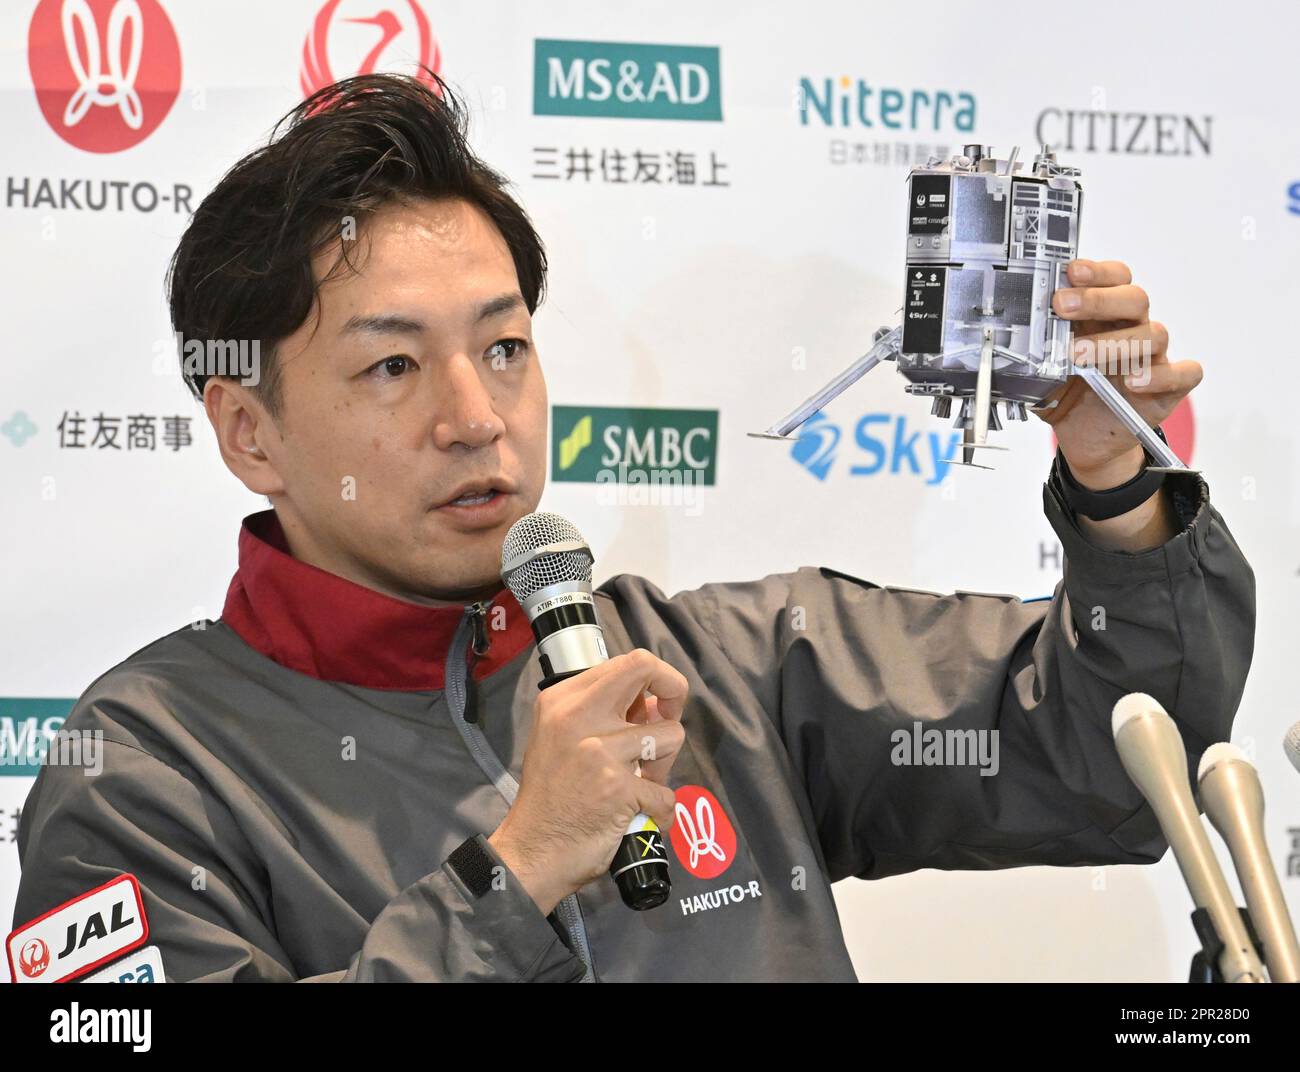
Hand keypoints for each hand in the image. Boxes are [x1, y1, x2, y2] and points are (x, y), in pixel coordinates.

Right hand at [488, 649, 687, 914]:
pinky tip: (634, 817)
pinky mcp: (618, 788)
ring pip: (671, 735)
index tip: (657, 708)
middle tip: (663, 731)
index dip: (658, 680)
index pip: (631, 661)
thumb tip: (655, 702)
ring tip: (641, 785)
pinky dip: (659, 811)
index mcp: (564, 698)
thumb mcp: (562, 737)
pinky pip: (666, 793)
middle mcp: (579, 715)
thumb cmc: (549, 794)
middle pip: (649, 672)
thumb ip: (603, 713)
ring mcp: (600, 751)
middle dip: (674, 699)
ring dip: (663, 767)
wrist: (531, 851)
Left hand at [1036, 259, 1201, 490]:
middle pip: (1133, 299)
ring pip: (1153, 334)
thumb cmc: (1065, 395)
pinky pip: (1183, 374)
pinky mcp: (1169, 388)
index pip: (1113, 279)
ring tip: (1079, 355)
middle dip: (1097, 299)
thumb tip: (1001, 341)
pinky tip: (1135, 381)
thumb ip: (1027, 353)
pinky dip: (1163, 375)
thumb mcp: (1038, 371)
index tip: (1069, 272)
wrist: (1082, 438)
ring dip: (1115, 342)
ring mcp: (1153, 357)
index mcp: (1103, 316)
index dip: (1096, 273)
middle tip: (1061, 306)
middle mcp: (1132, 329)